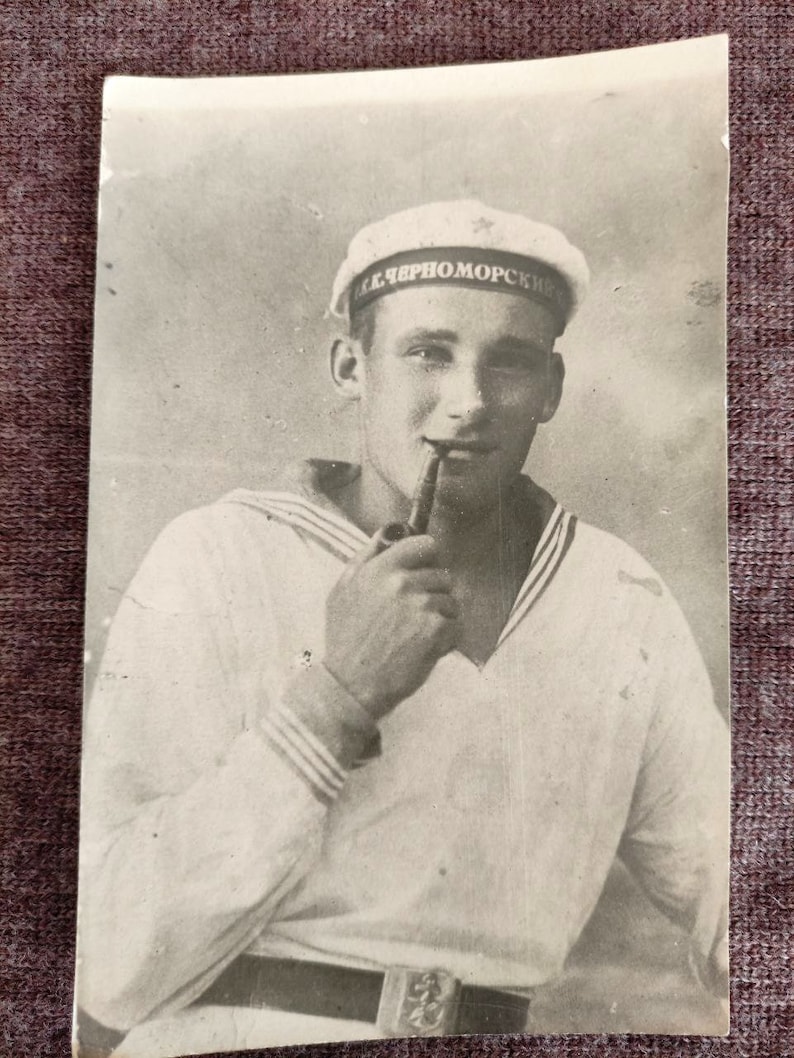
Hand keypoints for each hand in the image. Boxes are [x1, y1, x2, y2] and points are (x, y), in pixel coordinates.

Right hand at [324, 533, 458, 719]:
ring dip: (440, 618)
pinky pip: (456, 626)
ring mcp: (422, 605)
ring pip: (452, 602)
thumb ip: (366, 557)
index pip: (426, 544)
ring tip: (415, 635)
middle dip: (433, 594)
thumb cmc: (345, 638)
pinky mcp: (436, 630)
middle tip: (413, 616)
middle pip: (442, 575)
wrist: (351, 683)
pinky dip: (446, 639)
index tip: (424, 572)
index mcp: (381, 568)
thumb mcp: (343, 589)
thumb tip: (387, 534)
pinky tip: (424, 649)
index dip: (429, 559)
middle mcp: (403, 582)